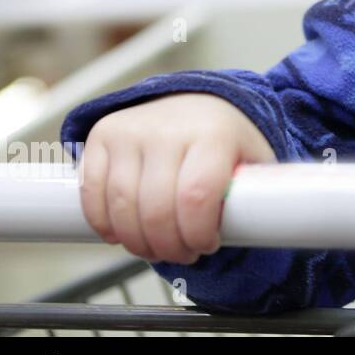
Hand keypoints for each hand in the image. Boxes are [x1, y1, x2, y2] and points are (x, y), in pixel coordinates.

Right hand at [78, 93, 276, 264]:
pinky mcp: (103, 135)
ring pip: (122, 205)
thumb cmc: (226, 139)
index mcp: (213, 134)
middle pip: (157, 208)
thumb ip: (255, 190)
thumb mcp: (252, 158)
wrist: (195, 100)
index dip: (197, 233)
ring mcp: (131, 130)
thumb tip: (262, 226)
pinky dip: (103, 223)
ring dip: (137, 241)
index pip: (197, 196)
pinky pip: (93, 192)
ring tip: (155, 248)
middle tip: (181, 254)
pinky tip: (122, 234)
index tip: (205, 245)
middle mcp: (168, 128)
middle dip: (168, 245)